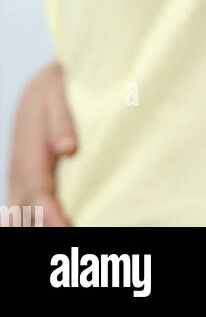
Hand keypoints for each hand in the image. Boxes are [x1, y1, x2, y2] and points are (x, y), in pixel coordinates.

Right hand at [6, 61, 76, 226]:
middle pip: (24, 215)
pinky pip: (26, 212)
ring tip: (65, 231)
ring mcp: (21, 183)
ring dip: (37, 226)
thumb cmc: (54, 91)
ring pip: (20, 217)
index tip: (66, 229)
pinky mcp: (28, 185)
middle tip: (68, 234)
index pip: (38, 193)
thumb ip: (62, 122)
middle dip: (41, 228)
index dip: (50, 215)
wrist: (39, 90)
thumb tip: (68, 149)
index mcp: (29, 156)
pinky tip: (59, 227)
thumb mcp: (58, 96)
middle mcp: (21, 175)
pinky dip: (38, 223)